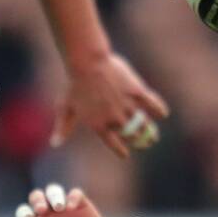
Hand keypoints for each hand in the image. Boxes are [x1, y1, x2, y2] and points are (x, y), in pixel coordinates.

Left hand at [3, 184, 118, 216]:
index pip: (25, 213)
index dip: (24, 212)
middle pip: (37, 197)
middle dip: (37, 199)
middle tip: (41, 209)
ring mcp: (67, 211)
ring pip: (54, 191)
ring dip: (53, 195)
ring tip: (58, 207)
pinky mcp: (83, 208)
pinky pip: (75, 194)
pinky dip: (72, 196)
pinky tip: (71, 207)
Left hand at [52, 52, 167, 157]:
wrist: (87, 63)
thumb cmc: (74, 84)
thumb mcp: (65, 107)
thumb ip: (63, 127)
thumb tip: (54, 144)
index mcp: (99, 125)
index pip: (114, 144)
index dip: (121, 151)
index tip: (126, 153)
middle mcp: (115, 119)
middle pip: (132, 136)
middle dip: (140, 142)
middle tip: (145, 142)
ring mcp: (127, 106)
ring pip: (143, 125)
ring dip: (150, 132)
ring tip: (154, 136)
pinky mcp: (137, 92)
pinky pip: (152, 104)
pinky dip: (159, 109)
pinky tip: (163, 113)